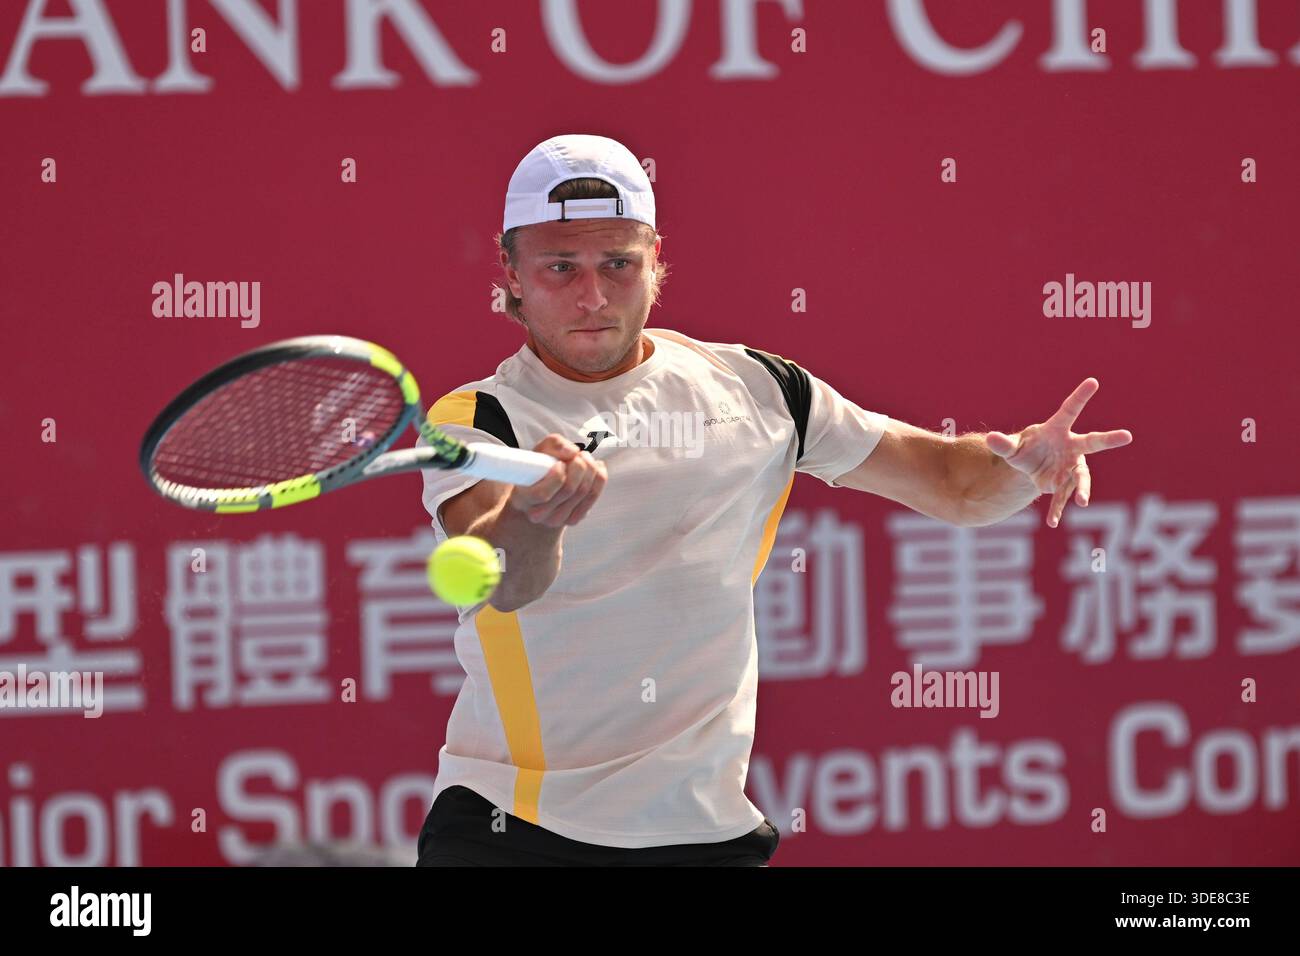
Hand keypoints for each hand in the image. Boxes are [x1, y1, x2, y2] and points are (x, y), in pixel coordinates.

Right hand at [506, 433, 607, 527]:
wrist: (540, 492)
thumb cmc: (539, 469)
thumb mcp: (540, 451)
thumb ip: (554, 445)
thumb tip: (571, 452)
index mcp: (524, 498)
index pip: (542, 493)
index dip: (556, 475)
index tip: (560, 463)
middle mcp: (539, 514)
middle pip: (569, 490)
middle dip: (579, 466)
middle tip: (579, 455)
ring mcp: (557, 519)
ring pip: (584, 492)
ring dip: (591, 470)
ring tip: (585, 459)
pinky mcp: (573, 519)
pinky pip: (593, 496)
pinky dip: (599, 479)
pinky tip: (595, 469)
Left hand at [984, 377, 1131, 528]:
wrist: (1030, 468)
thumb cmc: (1024, 449)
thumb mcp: (1011, 448)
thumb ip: (1003, 444)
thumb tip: (990, 439)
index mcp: (1057, 430)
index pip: (1070, 410)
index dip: (1080, 396)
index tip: (1093, 381)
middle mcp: (1071, 447)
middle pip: (1093, 442)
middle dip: (1109, 439)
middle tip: (1127, 436)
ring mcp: (1071, 466)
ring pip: (1081, 477)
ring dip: (1081, 489)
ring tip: (1080, 501)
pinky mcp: (1065, 484)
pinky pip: (1064, 496)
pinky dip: (1058, 509)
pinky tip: (1052, 521)